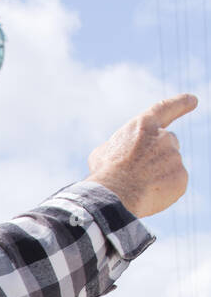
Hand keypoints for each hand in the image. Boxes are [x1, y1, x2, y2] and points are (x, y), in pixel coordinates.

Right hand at [87, 92, 197, 218]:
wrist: (114, 196)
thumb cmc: (104, 175)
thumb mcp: (103, 153)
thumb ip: (120, 147)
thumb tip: (123, 154)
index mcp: (143, 126)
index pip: (166, 108)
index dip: (180, 103)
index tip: (193, 100)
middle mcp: (163, 137)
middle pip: (169, 143)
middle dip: (159, 155)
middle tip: (141, 173)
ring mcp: (175, 157)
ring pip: (171, 166)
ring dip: (159, 175)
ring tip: (139, 188)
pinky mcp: (181, 177)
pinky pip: (175, 184)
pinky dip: (165, 190)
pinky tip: (149, 196)